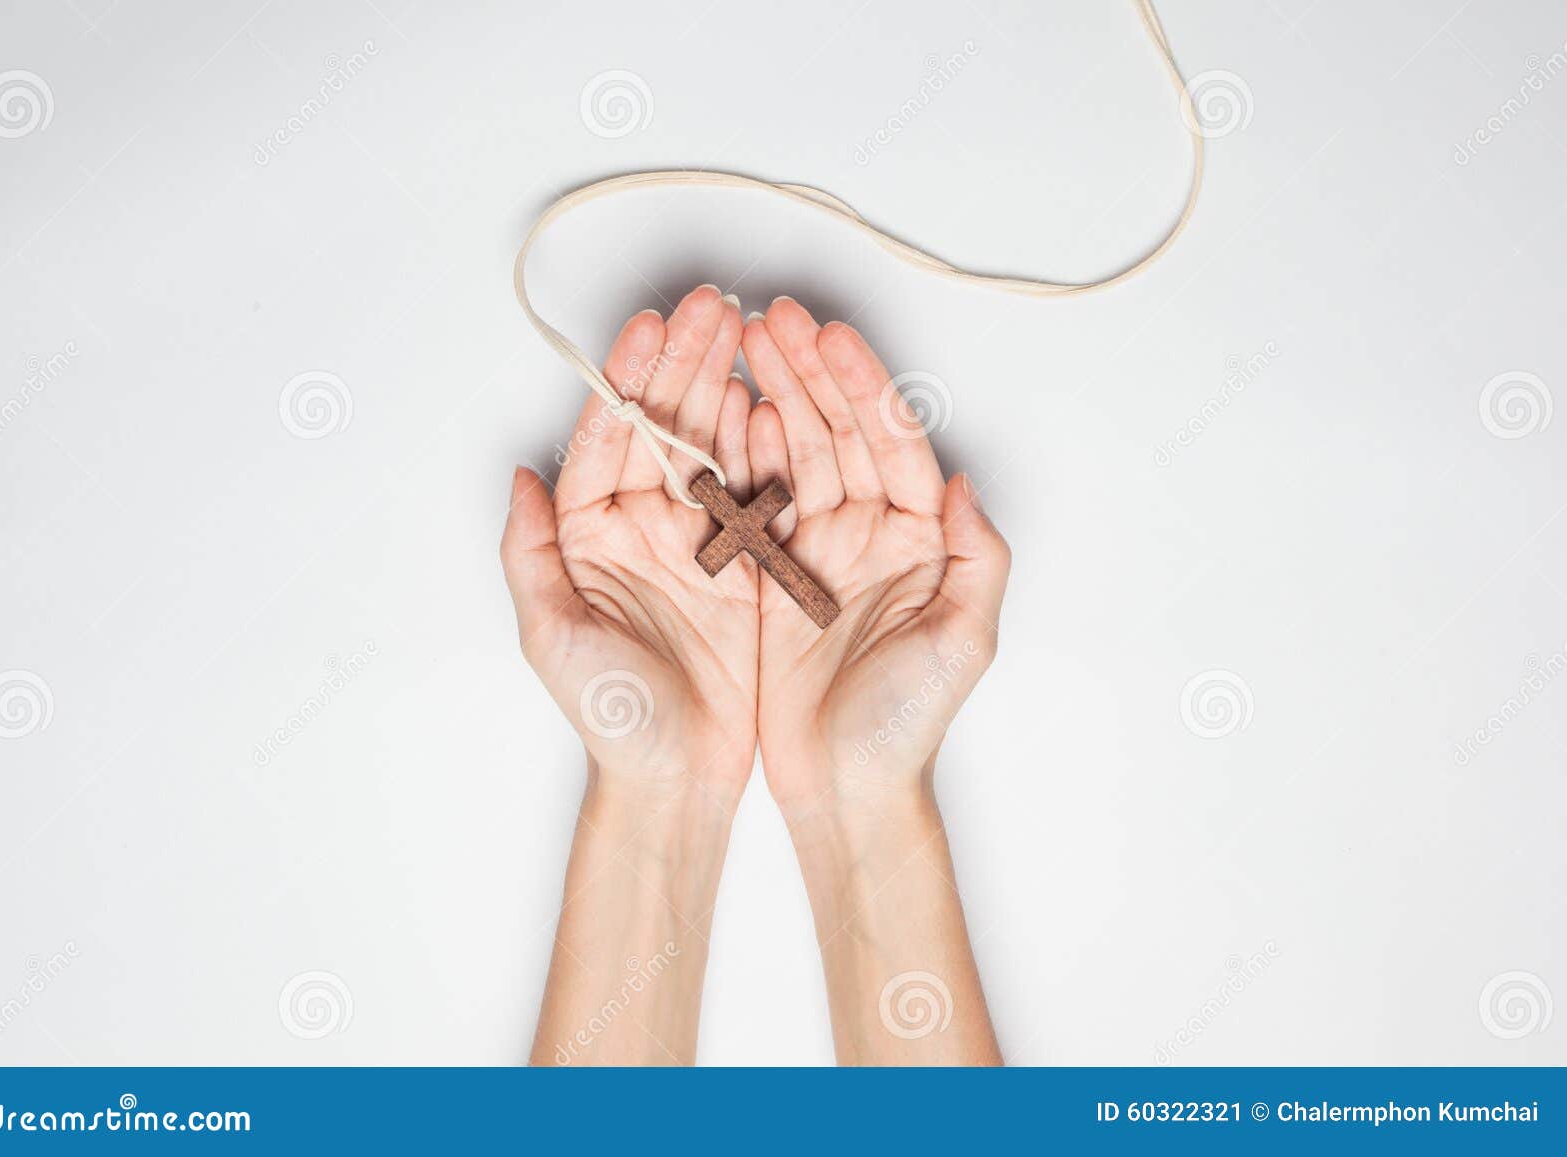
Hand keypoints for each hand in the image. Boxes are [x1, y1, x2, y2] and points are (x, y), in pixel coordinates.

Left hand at [501, 286, 755, 802]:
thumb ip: (528, 553)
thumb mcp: (551, 635)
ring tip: (751, 334)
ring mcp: (697, 540)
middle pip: (664, 428)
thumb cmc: (610, 716)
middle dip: (687, 364)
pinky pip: (760, 493)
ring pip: (713, 447)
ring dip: (728, 389)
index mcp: (589, 534)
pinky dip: (770, 448)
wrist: (677, 778)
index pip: (609, 439)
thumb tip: (517, 476)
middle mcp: (641, 526)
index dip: (630, 381)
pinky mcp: (747, 563)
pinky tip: (778, 402)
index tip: (652, 328)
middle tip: (715, 309)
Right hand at [742, 298, 1010, 817]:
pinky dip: (738, 456)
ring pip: (794, 454)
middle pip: (838, 433)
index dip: (861, 387)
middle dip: (807, 371)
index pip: (891, 443)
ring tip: (741, 342)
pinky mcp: (769, 574)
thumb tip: (964, 482)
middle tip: (771, 316)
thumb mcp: (964, 644)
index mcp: (920, 539)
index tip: (829, 337)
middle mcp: (870, 534)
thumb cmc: (907, 725)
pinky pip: (752, 500)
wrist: (845, 790)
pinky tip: (725, 413)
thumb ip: (977, 560)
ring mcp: (817, 549)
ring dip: (771, 396)